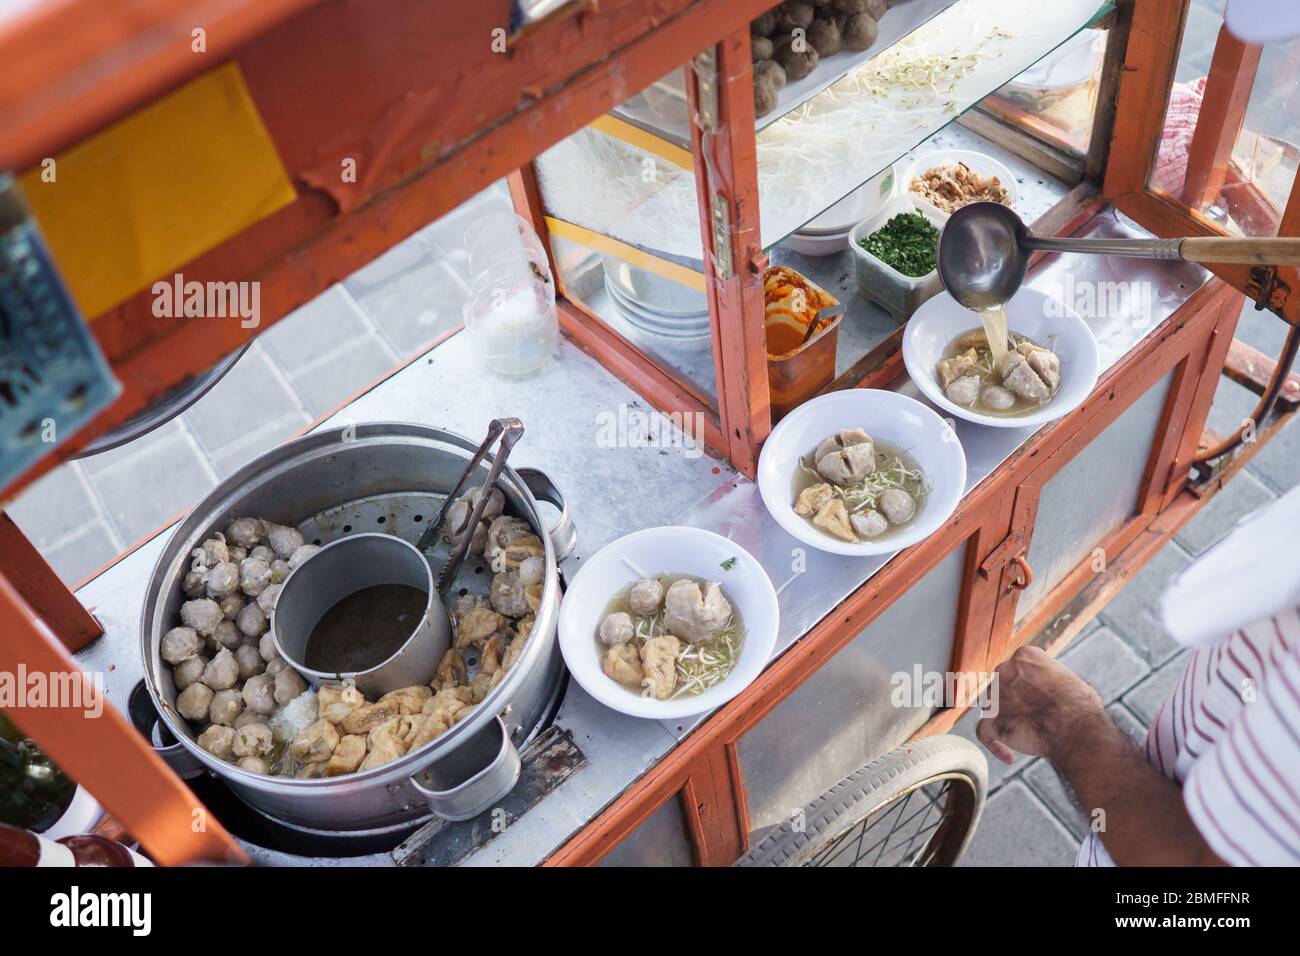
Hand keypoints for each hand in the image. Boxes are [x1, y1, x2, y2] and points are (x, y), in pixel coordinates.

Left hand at [975, 646, 1105, 764]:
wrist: (1074, 727)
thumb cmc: (1081, 707)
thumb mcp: (1071, 681)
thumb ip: (1053, 681)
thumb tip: (1055, 688)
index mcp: (1025, 656)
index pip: (1018, 670)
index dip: (1027, 688)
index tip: (1039, 701)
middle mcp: (1005, 669)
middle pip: (1002, 687)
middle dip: (1014, 703)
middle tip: (1033, 719)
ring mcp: (994, 693)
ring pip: (993, 707)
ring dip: (1006, 721)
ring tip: (1028, 737)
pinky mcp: (991, 718)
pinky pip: (984, 731)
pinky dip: (994, 744)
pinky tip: (1010, 757)